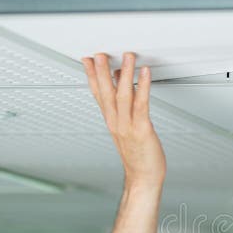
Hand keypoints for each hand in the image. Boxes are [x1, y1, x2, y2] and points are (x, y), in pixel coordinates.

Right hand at [82, 52, 166, 188]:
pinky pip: (141, 105)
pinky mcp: (142, 130)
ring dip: (123, 74)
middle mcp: (116, 123)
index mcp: (112, 122)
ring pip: (122, 96)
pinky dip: (143, 87)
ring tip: (126, 57)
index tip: (87, 60)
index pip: (98, 95)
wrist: (143, 178)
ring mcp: (127, 126)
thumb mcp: (128, 129)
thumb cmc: (139, 156)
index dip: (91, 76)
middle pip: (106, 93)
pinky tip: (144, 74)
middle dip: (101, 71)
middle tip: (99, 53)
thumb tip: (124, 87)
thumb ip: (125, 109)